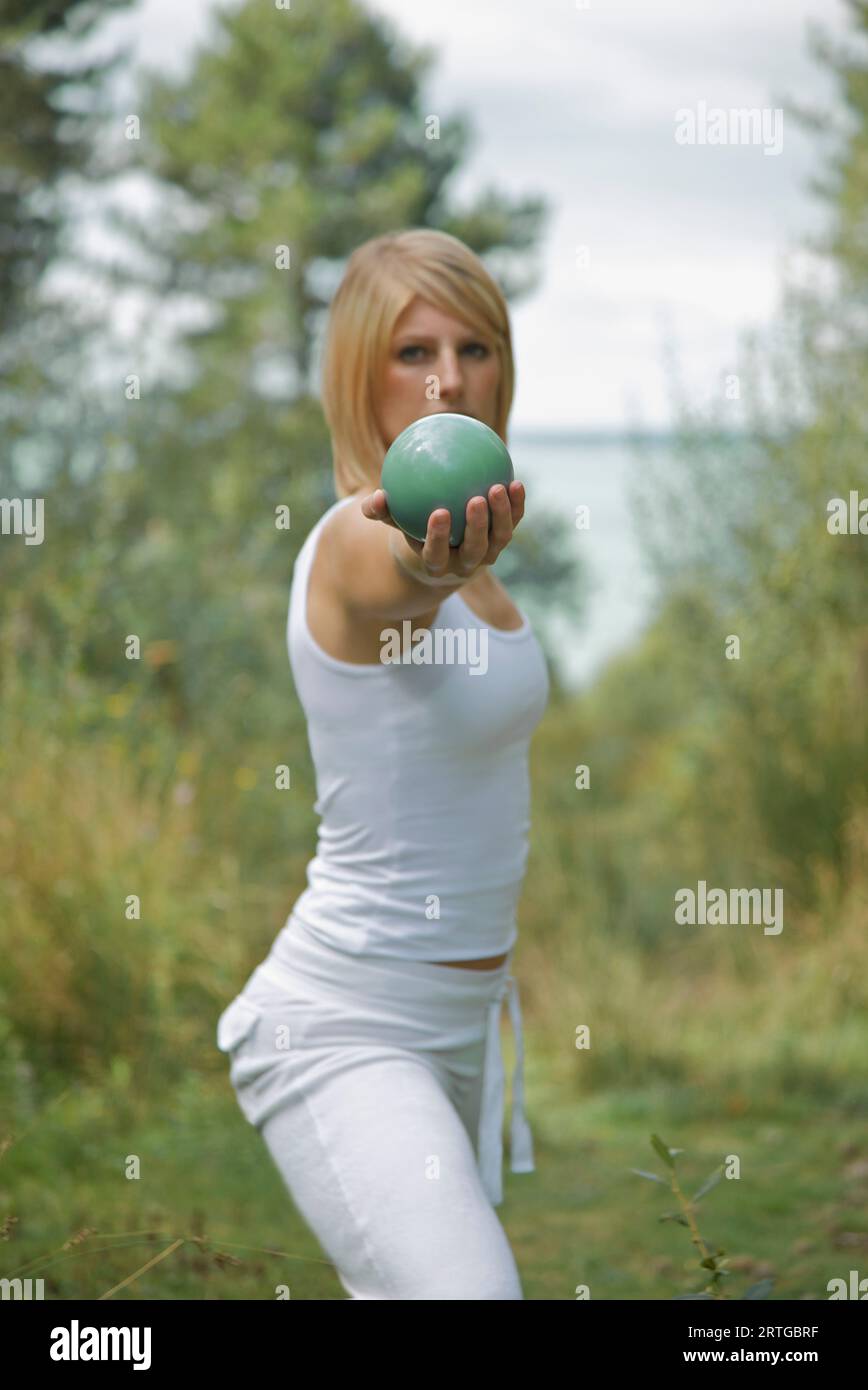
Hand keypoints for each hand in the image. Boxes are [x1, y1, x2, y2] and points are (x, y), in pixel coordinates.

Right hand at [361, 481, 525, 582]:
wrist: (441, 549)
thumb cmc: (412, 528)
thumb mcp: (396, 522)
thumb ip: (383, 512)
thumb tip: (376, 496)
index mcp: (437, 563)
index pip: (436, 555)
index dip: (439, 538)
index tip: (439, 512)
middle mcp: (464, 563)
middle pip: (474, 551)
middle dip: (477, 527)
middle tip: (476, 499)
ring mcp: (487, 553)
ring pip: (499, 538)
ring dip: (502, 515)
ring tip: (500, 486)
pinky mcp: (502, 540)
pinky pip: (512, 522)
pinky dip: (516, 505)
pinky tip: (516, 482)